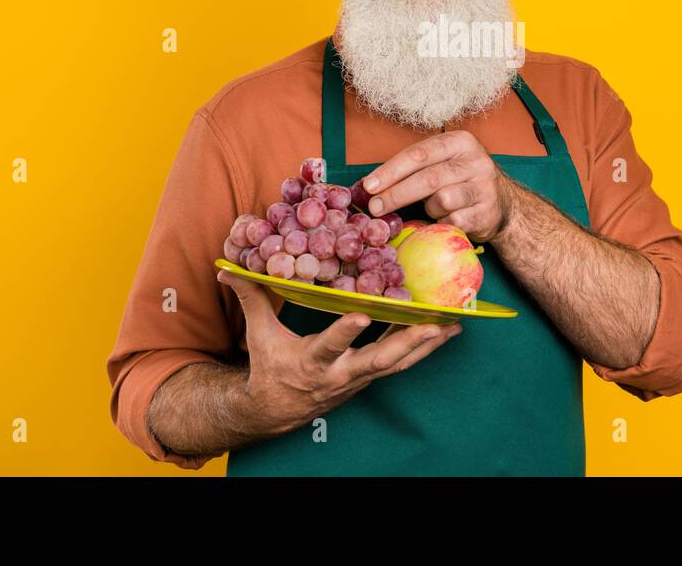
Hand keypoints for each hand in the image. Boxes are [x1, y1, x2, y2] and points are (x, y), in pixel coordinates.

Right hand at [216, 270, 460, 435]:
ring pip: (397, 362)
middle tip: (434, 325)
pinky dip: (423, 347)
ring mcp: (359, 378)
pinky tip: (445, 330)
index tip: (362, 314)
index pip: (329, 346)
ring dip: (426, 344)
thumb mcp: (258, 335)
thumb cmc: (269, 368)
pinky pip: (401, 362)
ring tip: (453, 324)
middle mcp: (340, 373)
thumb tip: (228, 269)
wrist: (276, 411)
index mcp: (311, 362)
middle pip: (378, 359)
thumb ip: (250, 299)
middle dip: (407, 342)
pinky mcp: (370, 377)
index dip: (345, 333)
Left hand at [360, 130, 518, 241]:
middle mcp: (476, 161)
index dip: (391, 171)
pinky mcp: (487, 212)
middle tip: (375, 207)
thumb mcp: (442, 163)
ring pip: (441, 201)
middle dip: (396, 194)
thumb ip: (414, 168)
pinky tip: (448, 218)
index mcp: (460, 141)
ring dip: (429, 209)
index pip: (419, 154)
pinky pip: (453, 222)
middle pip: (428, 179)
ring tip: (434, 208)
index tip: (369, 186)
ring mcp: (484, 187)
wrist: (502, 203)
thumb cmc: (460, 180)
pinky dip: (443, 223)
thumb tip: (372, 186)